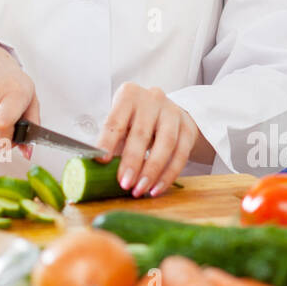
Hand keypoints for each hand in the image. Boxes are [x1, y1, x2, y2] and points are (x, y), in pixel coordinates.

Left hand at [96, 83, 199, 197]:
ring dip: (152, 171)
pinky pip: (181, 154)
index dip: (108, 141)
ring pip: (166, 144)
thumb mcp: (121, 123)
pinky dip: (168, 175)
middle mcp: (152, 99)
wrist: (165, 112)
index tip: (102, 161)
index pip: (115, 120)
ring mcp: (173, 112)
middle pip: (141, 133)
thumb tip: (98, 171)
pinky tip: (156, 188)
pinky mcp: (188, 128)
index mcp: (128, 95)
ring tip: (140, 190)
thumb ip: (112, 143)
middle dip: (132, 162)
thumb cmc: (135, 119)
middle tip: (124, 184)